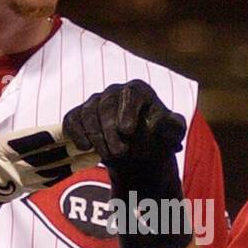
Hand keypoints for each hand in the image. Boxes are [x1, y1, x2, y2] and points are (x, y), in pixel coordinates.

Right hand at [0, 84, 92, 217]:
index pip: (31, 140)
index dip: (54, 133)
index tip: (72, 125)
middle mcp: (14, 168)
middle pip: (51, 154)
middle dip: (76, 144)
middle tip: (99, 133)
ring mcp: (20, 180)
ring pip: (55, 167)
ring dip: (78, 158)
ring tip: (101, 148)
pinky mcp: (23, 189)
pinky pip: (50, 178)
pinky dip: (68, 170)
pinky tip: (82, 164)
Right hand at [62, 80, 185, 178]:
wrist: (138, 149)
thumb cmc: (157, 137)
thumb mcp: (172, 133)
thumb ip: (174, 127)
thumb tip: (163, 124)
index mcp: (138, 90)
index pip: (130, 94)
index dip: (127, 110)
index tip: (127, 131)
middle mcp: (114, 91)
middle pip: (106, 104)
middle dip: (110, 130)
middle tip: (120, 153)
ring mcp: (95, 102)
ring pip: (88, 113)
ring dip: (96, 136)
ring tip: (108, 156)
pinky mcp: (79, 114)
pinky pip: (72, 119)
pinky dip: (76, 133)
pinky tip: (86, 148)